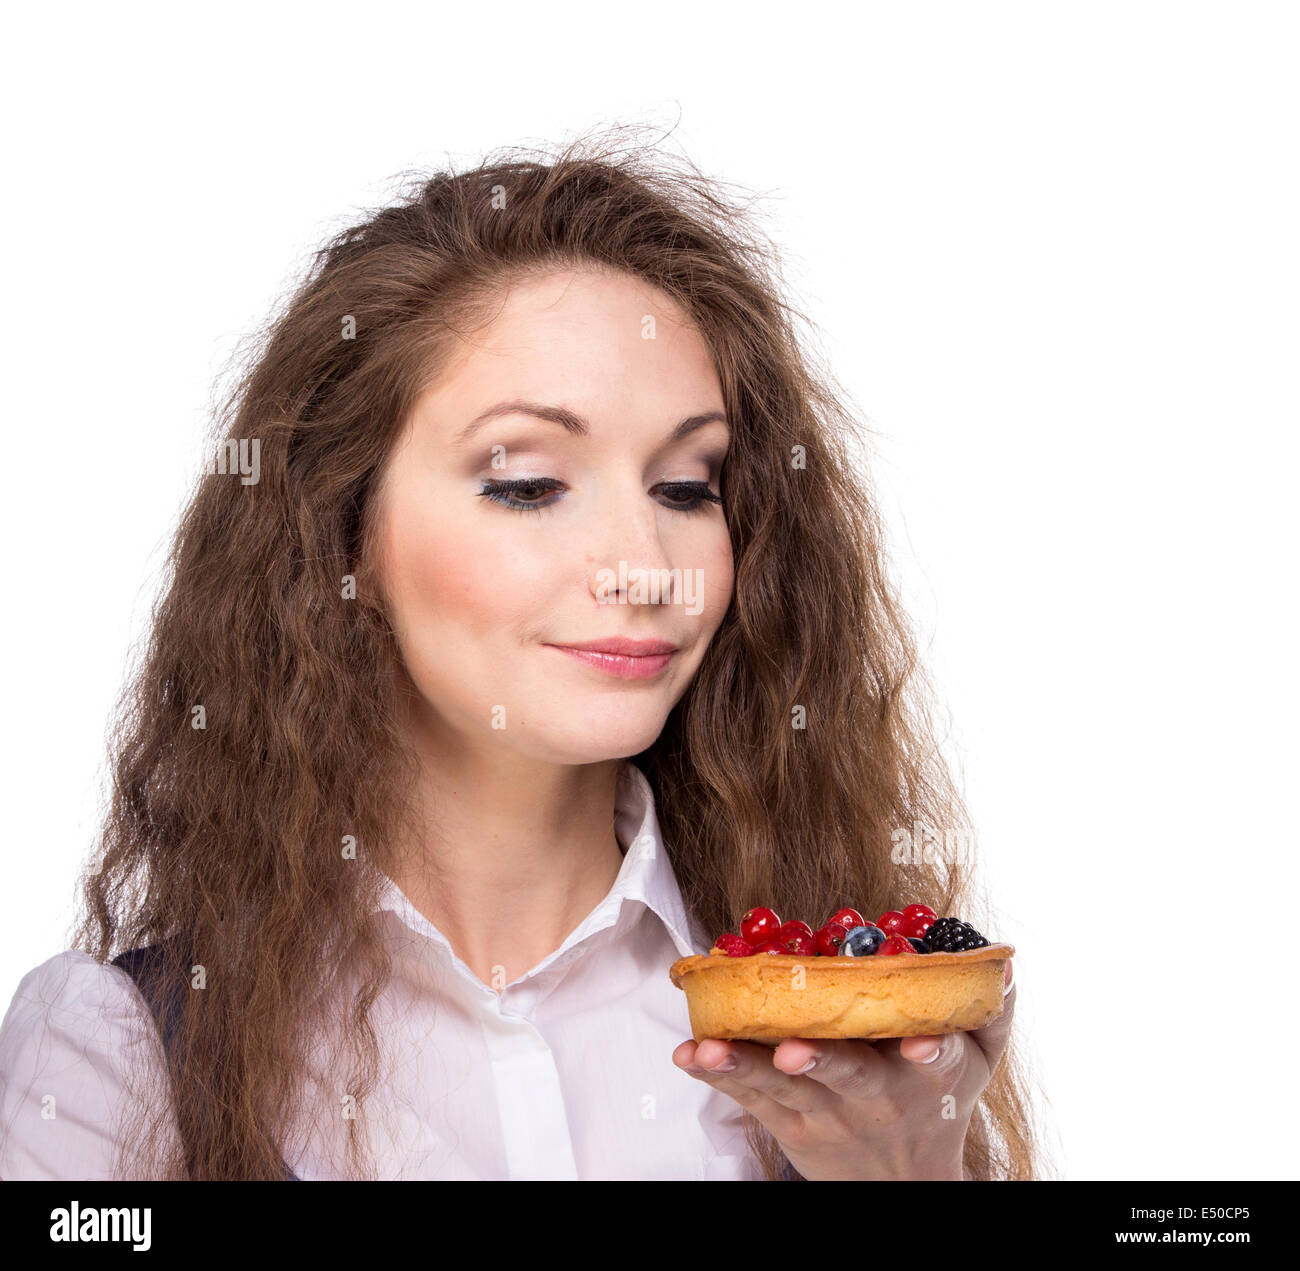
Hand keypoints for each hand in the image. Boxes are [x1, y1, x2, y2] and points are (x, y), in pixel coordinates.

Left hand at [672, 958, 1014, 1179]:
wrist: (900, 1183)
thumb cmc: (938, 1101)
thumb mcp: (980, 1061)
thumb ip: (989, 1011)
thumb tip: (1002, 963)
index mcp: (927, 1073)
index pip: (936, 1060)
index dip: (930, 1048)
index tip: (919, 1040)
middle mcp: (875, 1093)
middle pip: (848, 1074)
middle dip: (821, 1060)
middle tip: (791, 1049)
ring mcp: (826, 1110)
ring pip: (783, 1087)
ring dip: (743, 1066)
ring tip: (708, 1050)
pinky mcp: (787, 1121)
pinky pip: (747, 1097)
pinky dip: (715, 1076)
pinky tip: (688, 1053)